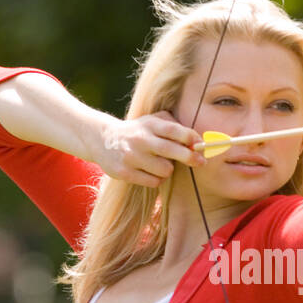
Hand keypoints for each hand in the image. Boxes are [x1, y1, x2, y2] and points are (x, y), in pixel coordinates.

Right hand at [90, 110, 205, 186]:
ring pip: (165, 170)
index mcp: (149, 125)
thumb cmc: (137, 131)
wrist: (102, 140)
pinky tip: (149, 171)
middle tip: (200, 162)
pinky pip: (154, 182)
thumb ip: (172, 125)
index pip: (174, 130)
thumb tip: (197, 139)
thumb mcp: (151, 121)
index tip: (200, 144)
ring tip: (160, 164)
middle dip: (190, 157)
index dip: (190, 137)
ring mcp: (131, 157)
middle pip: (172, 151)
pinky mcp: (125, 173)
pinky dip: (156, 179)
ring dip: (168, 169)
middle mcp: (140, 140)